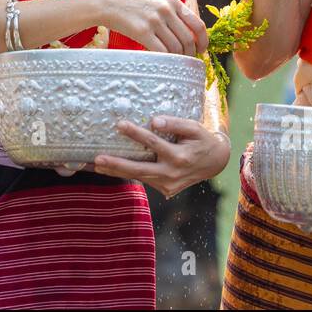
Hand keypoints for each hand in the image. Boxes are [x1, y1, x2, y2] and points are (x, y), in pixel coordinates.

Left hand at [92, 116, 229, 197]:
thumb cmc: (201, 140)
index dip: (136, 134)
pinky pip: (144, 180)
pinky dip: (127, 175)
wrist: (215, 162)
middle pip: (140, 169)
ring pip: (139, 177)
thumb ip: (174, 123)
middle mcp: (172, 173)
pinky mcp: (166, 190)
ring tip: (96, 165)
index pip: (153, 143)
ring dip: (116, 172)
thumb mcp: (194, 128)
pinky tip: (110, 169)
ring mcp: (168, 185)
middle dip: (117, 164)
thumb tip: (153, 121)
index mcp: (179, 156)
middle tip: (98, 159)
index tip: (119, 125)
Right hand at [104, 0, 208, 54]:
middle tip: (187, 61)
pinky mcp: (142, 31)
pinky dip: (166, 59)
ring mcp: (154, 21)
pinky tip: (163, 62)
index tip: (202, 50)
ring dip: (178, 58)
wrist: (109, 3)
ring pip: (176, 47)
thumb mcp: (157, 1)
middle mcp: (166, 10)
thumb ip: (173, 13)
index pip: (197, 24)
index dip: (203, 40)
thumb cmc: (133, 5)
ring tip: (175, 63)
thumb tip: (191, 35)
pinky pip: (161, 51)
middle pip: (188, 39)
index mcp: (173, 2)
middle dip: (190, 53)